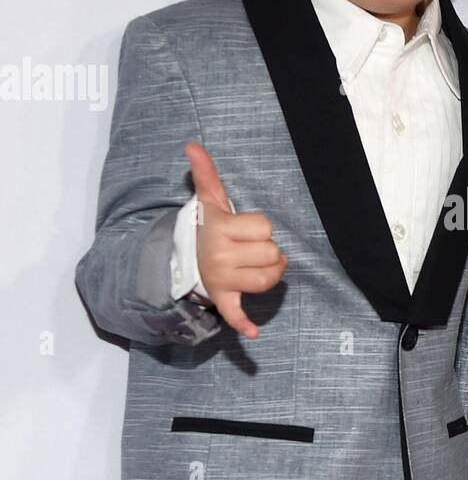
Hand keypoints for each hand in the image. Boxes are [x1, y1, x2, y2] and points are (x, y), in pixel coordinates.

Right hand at [185, 142, 287, 340]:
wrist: (184, 260)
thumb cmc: (207, 229)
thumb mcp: (208, 201)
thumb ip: (206, 174)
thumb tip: (193, 146)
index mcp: (221, 229)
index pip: (265, 227)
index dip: (261, 228)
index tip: (245, 230)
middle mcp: (221, 255)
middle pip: (272, 253)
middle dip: (268, 251)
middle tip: (249, 250)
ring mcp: (222, 279)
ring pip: (267, 280)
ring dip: (271, 275)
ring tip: (259, 269)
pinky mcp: (223, 299)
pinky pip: (235, 314)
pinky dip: (244, 324)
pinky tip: (254, 333)